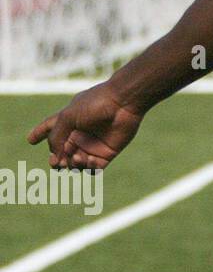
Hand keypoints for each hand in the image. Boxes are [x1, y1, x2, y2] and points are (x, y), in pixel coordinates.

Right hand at [28, 82, 143, 170]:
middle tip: (58, 162)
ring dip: (73, 165)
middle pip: (62, 153)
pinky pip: (94, 168)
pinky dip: (90, 168)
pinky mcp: (108, 153)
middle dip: (57, 160)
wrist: (123, 102)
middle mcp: (79, 134)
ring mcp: (93, 145)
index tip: (30, 140)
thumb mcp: (67, 117)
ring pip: (76, 164)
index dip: (39, 133)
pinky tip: (90, 160)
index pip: (50, 129)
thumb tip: (55, 158)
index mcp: (68, 122)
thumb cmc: (94, 104)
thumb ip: (56, 138)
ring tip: (77, 157)